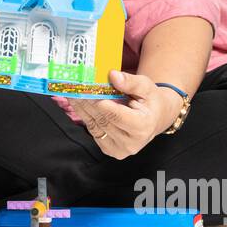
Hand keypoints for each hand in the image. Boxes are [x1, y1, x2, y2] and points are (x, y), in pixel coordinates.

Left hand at [67, 70, 182, 159]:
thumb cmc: (150, 100)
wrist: (155, 118)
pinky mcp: (110, 150)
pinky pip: (93, 131)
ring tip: (71, 92)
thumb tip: (113, 75)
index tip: (88, 91)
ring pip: (95, 126)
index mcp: (143, 126)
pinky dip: (84, 116)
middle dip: (87, 102)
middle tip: (74, 86)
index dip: (101, 104)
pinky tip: (77, 103)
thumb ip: (131, 82)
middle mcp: (132, 143)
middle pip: (104, 120)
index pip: (118, 116)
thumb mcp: (146, 86)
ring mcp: (120, 150)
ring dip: (81, 108)